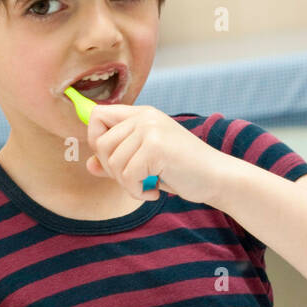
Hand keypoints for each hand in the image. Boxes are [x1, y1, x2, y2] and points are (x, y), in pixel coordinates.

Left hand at [85, 104, 225, 204]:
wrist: (216, 177)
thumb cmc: (182, 170)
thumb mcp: (146, 162)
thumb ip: (117, 160)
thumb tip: (89, 165)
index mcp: (141, 114)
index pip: (97, 115)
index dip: (95, 139)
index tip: (108, 158)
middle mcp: (144, 117)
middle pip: (100, 144)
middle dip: (113, 170)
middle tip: (136, 178)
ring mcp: (150, 130)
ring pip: (113, 164)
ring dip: (128, 184)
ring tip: (148, 185)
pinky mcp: (155, 147)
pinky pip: (127, 176)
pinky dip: (138, 191)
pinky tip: (155, 191)